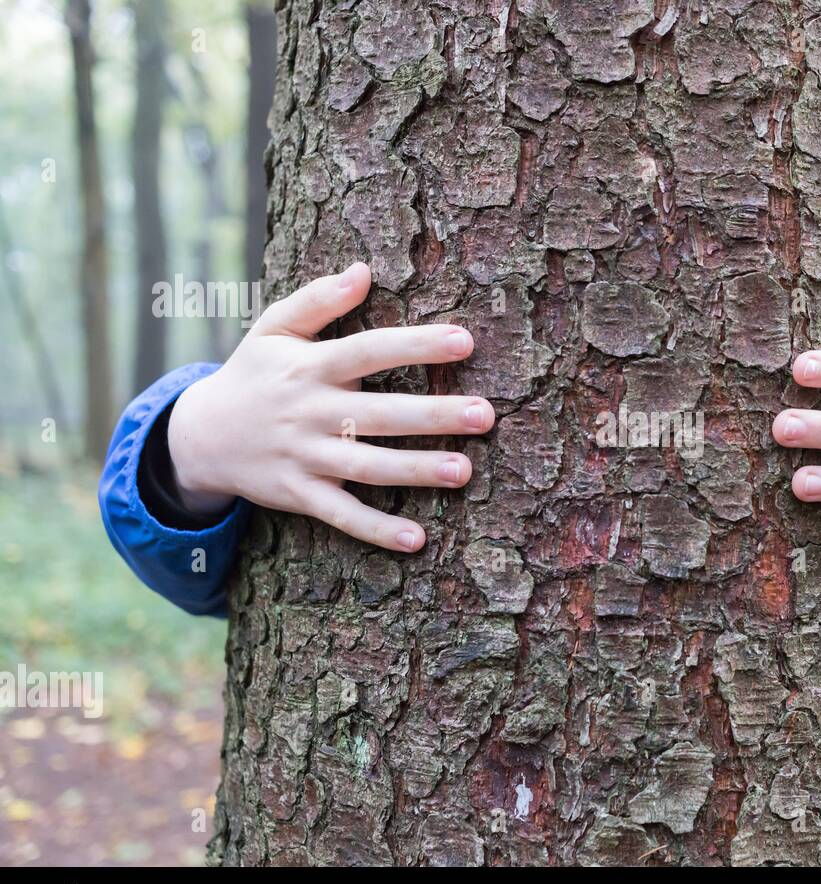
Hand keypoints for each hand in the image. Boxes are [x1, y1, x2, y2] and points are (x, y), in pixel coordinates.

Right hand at [167, 262, 493, 552]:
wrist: (199, 437)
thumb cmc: (253, 374)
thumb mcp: (273, 329)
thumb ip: (318, 300)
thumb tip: (363, 270)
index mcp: (311, 367)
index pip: (369, 351)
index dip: (416, 345)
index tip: (466, 340)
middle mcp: (311, 413)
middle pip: (380, 414)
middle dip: (434, 415)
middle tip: (485, 414)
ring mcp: (305, 457)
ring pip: (367, 466)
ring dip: (416, 470)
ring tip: (464, 471)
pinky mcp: (299, 496)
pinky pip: (342, 516)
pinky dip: (376, 530)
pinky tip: (417, 539)